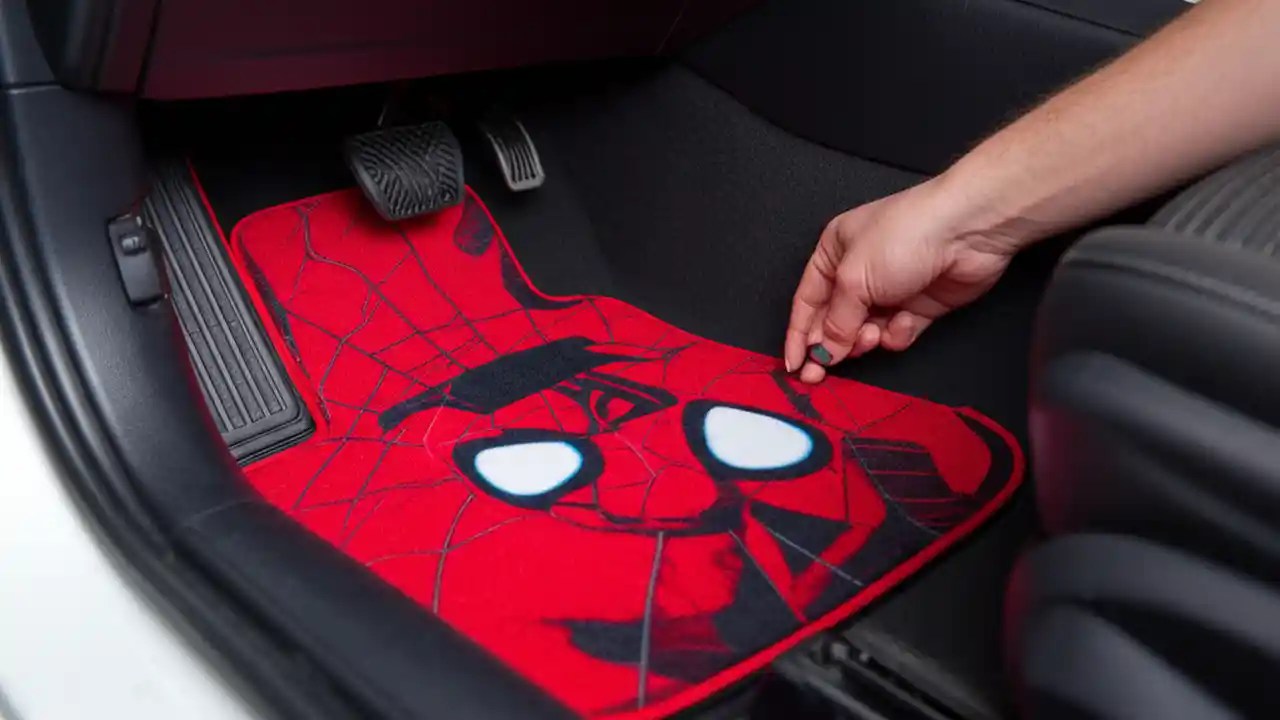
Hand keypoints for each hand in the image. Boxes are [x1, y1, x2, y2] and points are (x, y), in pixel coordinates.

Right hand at [784, 177, 1023, 382]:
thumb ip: (835, 322)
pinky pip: (896, 334)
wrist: (966, 230)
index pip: (806, 301)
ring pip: (865, 331)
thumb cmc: (903, 236)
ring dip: (865, 339)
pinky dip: (897, 334)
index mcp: (833, 252)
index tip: (793, 365)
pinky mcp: (918, 306)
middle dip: (829, 346)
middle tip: (819, 374)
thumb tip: (823, 354)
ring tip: (872, 335)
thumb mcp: (853, 279)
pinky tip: (903, 323)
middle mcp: (858, 271)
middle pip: (834, 320)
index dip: (798, 334)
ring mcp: (890, 290)